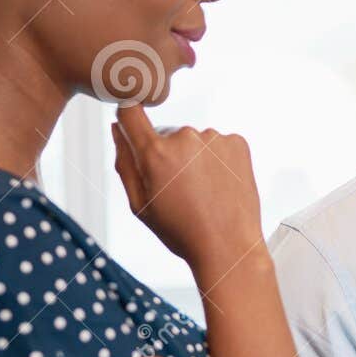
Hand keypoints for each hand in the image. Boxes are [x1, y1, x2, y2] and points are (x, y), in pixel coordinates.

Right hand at [111, 104, 264, 278]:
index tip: (132, 125)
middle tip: (179, 189)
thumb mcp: (140, 203)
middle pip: (165, 134)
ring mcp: (214, 138)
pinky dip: (217, 160)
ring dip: (193, 158)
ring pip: (193, 141)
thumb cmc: (180, 230)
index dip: (128, 115)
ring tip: (202, 192)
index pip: (130, 110)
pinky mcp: (238, 143)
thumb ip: (124, 162)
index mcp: (155, 152)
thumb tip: (117, 127)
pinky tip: (219, 186)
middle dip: (166, 154)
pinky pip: (217, 145)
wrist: (228, 246)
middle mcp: (185, 137)